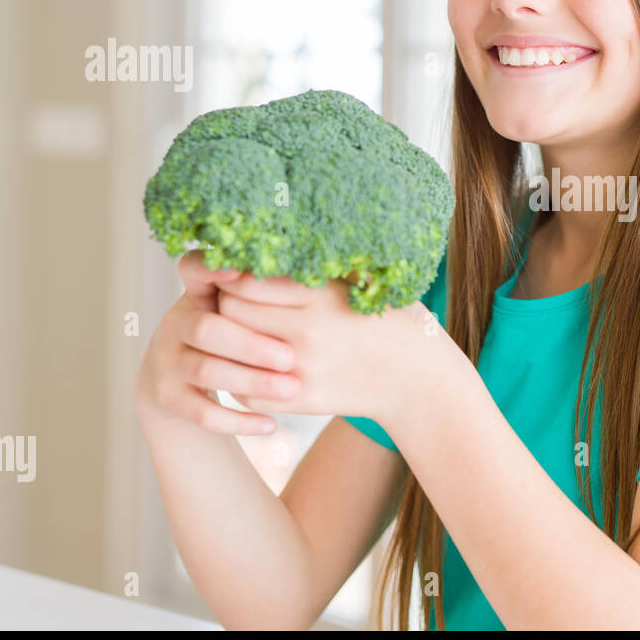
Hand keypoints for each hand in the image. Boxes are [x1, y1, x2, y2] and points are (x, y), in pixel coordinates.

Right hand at [133, 252, 300, 434]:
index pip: (192, 269)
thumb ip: (258, 293)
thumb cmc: (224, 334)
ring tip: (291, 389)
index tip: (237, 273)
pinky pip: (201, 413)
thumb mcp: (232, 307)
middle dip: (250, 344)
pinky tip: (270, 423)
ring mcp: (166, 361)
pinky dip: (237, 421)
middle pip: (207, 329)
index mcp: (194, 294)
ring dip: (251, 382)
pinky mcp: (168, 397)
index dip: (210, 269)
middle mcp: (174, 324)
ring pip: (206, 372)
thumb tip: (301, 273)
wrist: (175, 377)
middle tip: (290, 357)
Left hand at [213, 269, 448, 428]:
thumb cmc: (387, 319)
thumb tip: (267, 240)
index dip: (230, 276)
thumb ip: (316, 265)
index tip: (232, 275)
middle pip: (232, 313)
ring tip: (236, 331)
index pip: (245, 281)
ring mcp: (303, 368)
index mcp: (321, 295)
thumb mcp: (359, 282)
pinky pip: (246, 388)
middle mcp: (308, 331)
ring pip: (234, 351)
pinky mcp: (302, 398)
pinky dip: (239, 376)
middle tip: (230, 302)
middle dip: (224, 305)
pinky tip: (249, 364)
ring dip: (228, 341)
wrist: (415, 377)